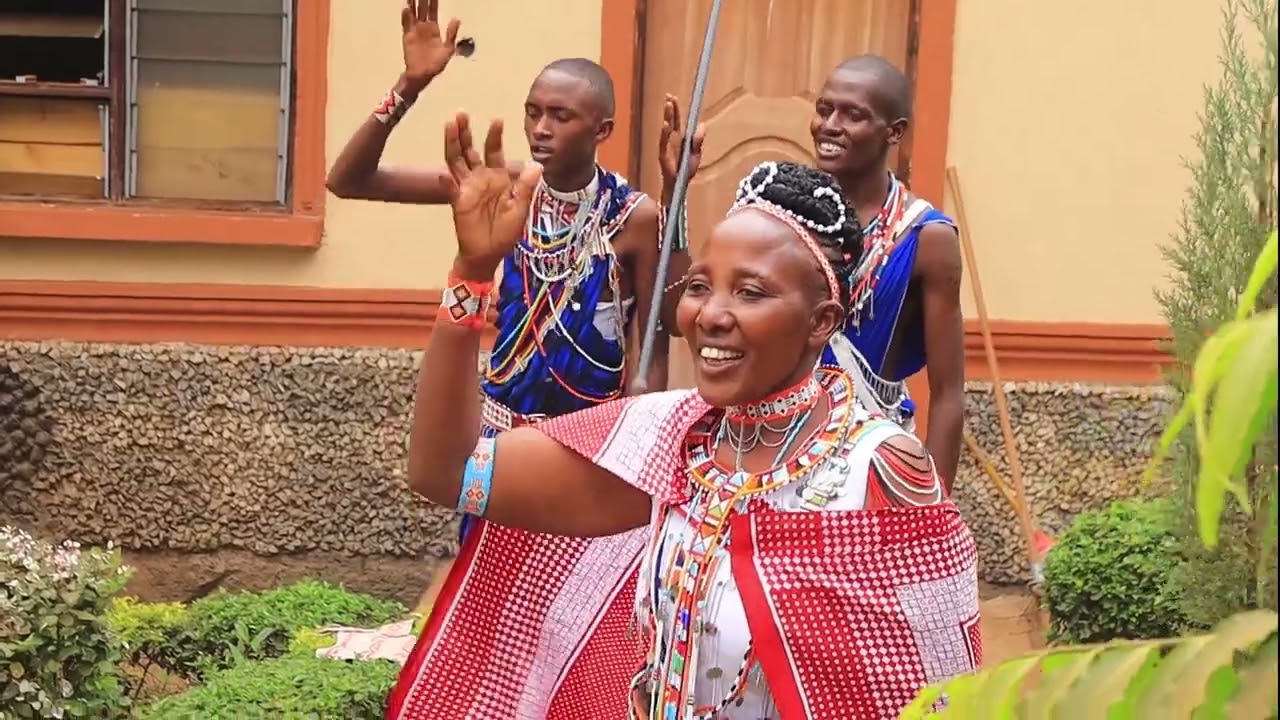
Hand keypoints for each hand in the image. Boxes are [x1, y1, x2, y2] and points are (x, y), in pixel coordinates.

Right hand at [400, 0, 460, 90]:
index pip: (433, 11)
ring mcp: (415, 31)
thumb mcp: (448, 49)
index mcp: (434, 29)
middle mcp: (423, 28)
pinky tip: (406, 8)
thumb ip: (451, 34)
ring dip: (412, 4)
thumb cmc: (436, 65)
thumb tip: (456, 19)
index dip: (433, 1)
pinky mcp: (407, 37)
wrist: (423, 75)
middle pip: (422, 9)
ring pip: (413, 13)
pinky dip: (406, 16)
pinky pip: (406, 24)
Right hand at [442, 113, 542, 279]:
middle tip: (461, 113)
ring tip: (449, 126)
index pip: (493, 151)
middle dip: (465, 132)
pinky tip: (443, 175)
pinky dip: (446, 183)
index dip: (494, 136)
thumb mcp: (520, 207)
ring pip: (456, 161)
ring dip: (452, 144)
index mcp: (497, 177)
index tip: (497, 120)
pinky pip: (450, 190)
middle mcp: (479, 178)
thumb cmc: (505, 231)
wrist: (490, 253)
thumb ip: (526, 186)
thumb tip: (537, 164)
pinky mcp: (458, 203)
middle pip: (469, 150)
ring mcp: (466, 189)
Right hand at [658, 94, 705, 203]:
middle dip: (670, 109)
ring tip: (668, 106)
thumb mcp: (696, 156)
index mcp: (680, 139)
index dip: (676, 109)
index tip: (673, 97)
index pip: (678, 120)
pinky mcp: (663, 156)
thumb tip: (702, 124)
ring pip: (667, 129)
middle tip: (668, 96)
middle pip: (671, 121)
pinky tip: (665, 125)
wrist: (679, 186)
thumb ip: (698, 141)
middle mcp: (672, 140)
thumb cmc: (686, 172)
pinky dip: (664, 134)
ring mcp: (667, 147)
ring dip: (667, 117)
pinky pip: (663, 143)